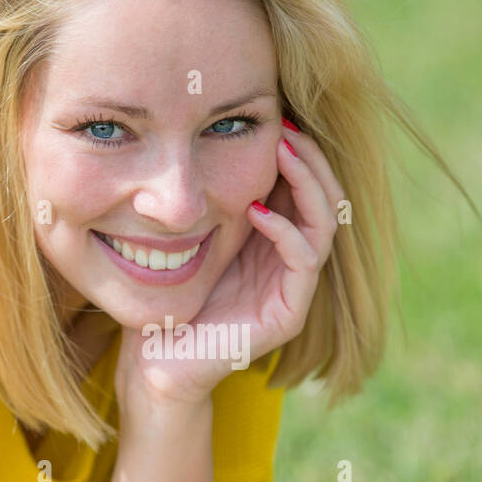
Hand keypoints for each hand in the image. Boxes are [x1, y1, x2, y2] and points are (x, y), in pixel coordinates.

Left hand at [114, 123, 344, 411]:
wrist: (155, 363)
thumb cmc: (164, 300)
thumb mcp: (188, 237)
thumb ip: (208, 200)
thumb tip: (204, 138)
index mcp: (272, 244)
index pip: (305, 190)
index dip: (299, 153)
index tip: (278, 118)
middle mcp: (290, 264)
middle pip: (325, 201)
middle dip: (310, 160)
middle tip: (288, 127)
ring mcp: (293, 290)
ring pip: (324, 225)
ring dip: (306, 184)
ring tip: (283, 152)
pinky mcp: (288, 315)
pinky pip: (304, 262)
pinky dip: (284, 230)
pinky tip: (255, 209)